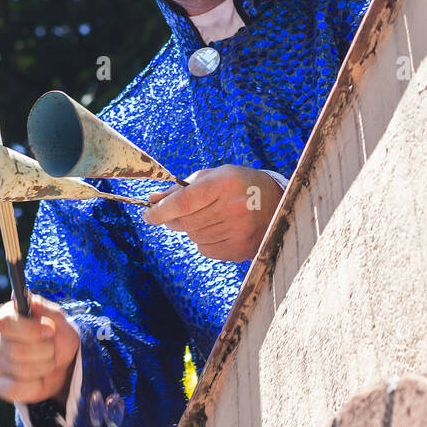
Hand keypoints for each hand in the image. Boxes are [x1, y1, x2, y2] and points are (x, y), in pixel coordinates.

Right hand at [0, 292, 80, 406]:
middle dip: (45, 351)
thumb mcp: (60, 321)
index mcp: (6, 316)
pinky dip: (35, 385)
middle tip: (52, 349)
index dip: (30, 329)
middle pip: (17, 350)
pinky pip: (15, 389)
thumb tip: (22, 296)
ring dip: (44, 367)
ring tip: (48, 362)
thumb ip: (43, 308)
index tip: (50, 330)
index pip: (5, 321)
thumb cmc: (58, 338)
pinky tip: (39, 379)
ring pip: (21, 370)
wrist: (63, 366)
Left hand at [143, 164, 282, 261]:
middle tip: (175, 213)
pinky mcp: (240, 249)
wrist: (279, 203)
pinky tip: (220, 228)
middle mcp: (234, 207)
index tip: (147, 215)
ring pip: (195, 237)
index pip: (184, 202)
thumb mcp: (213, 177)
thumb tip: (153, 201)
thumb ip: (182, 189)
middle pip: (186, 222)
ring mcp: (239, 231)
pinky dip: (205, 240)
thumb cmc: (239, 185)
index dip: (161, 211)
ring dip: (193, 229)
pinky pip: (206, 250)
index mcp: (225, 183)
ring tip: (211, 217)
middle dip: (174, 219)